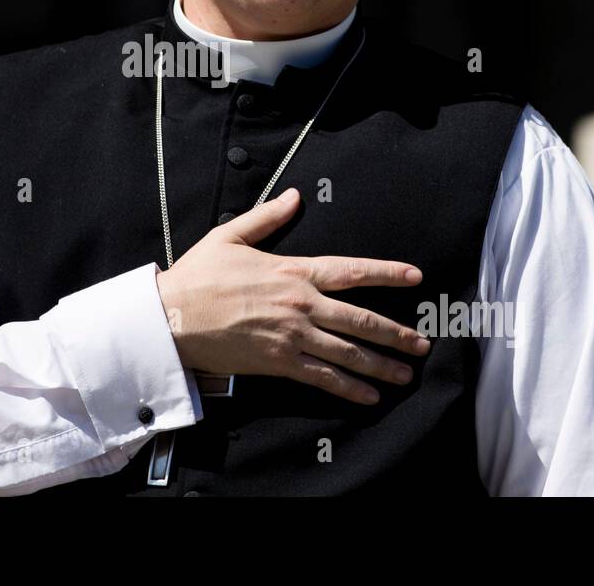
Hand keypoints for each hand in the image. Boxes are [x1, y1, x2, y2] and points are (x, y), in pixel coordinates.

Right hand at [154, 187, 429, 404]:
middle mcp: (302, 303)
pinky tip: (370, 397)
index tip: (415, 276)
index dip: (387, 272)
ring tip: (406, 374)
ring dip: (381, 365)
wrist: (172, 316)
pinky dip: (349, 388)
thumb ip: (268, 217)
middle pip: (361, 318)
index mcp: (294, 270)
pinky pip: (323, 377)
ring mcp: (293, 335)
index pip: (351, 270)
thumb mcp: (231, 236)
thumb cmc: (198, 276)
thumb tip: (294, 195)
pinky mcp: (279, 362)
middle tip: (422, 344)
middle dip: (396, 333)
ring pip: (349, 352)